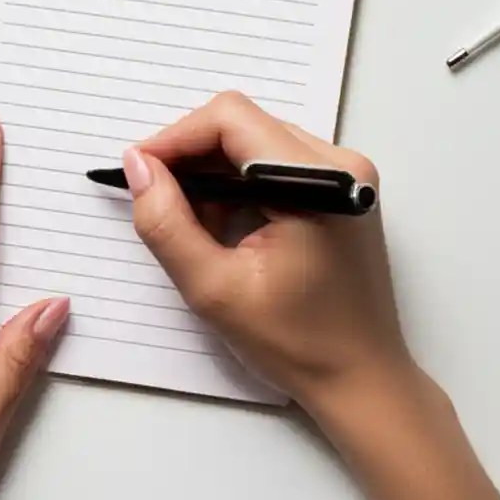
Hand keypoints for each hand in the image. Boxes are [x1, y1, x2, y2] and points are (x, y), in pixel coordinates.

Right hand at [126, 91, 397, 400]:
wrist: (361, 380)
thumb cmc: (298, 344)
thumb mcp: (214, 288)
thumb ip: (167, 222)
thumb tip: (138, 166)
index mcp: (318, 182)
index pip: (231, 119)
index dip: (176, 137)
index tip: (138, 171)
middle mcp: (340, 165)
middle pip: (244, 125)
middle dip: (191, 156)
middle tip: (156, 199)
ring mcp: (346, 175)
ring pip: (256, 141)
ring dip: (214, 172)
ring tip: (192, 224)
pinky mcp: (341, 190)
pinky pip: (276, 163)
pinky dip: (240, 184)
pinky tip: (225, 226)